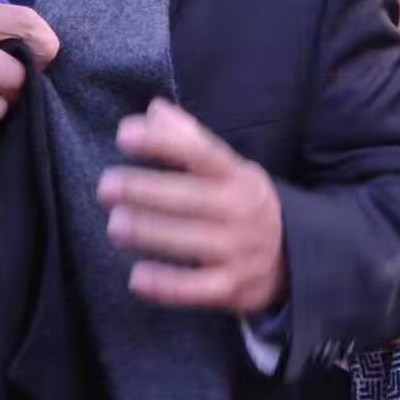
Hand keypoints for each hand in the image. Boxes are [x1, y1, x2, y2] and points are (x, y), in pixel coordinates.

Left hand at [97, 98, 284, 316]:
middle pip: (192, 197)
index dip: (163, 143)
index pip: (202, 153)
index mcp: (236, 175)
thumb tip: (154, 110)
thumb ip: (189, 139)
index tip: (125, 136)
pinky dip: (167, 285)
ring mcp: (238, 250)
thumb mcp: (227, 168)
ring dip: (151, 233)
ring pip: (192, 241)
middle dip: (146, 190)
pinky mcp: (232, 288)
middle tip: (106, 186)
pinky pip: (197, 289)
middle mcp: (240, 210)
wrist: (293, 257)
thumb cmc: (241, 204)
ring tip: (115, 225)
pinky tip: (137, 278)